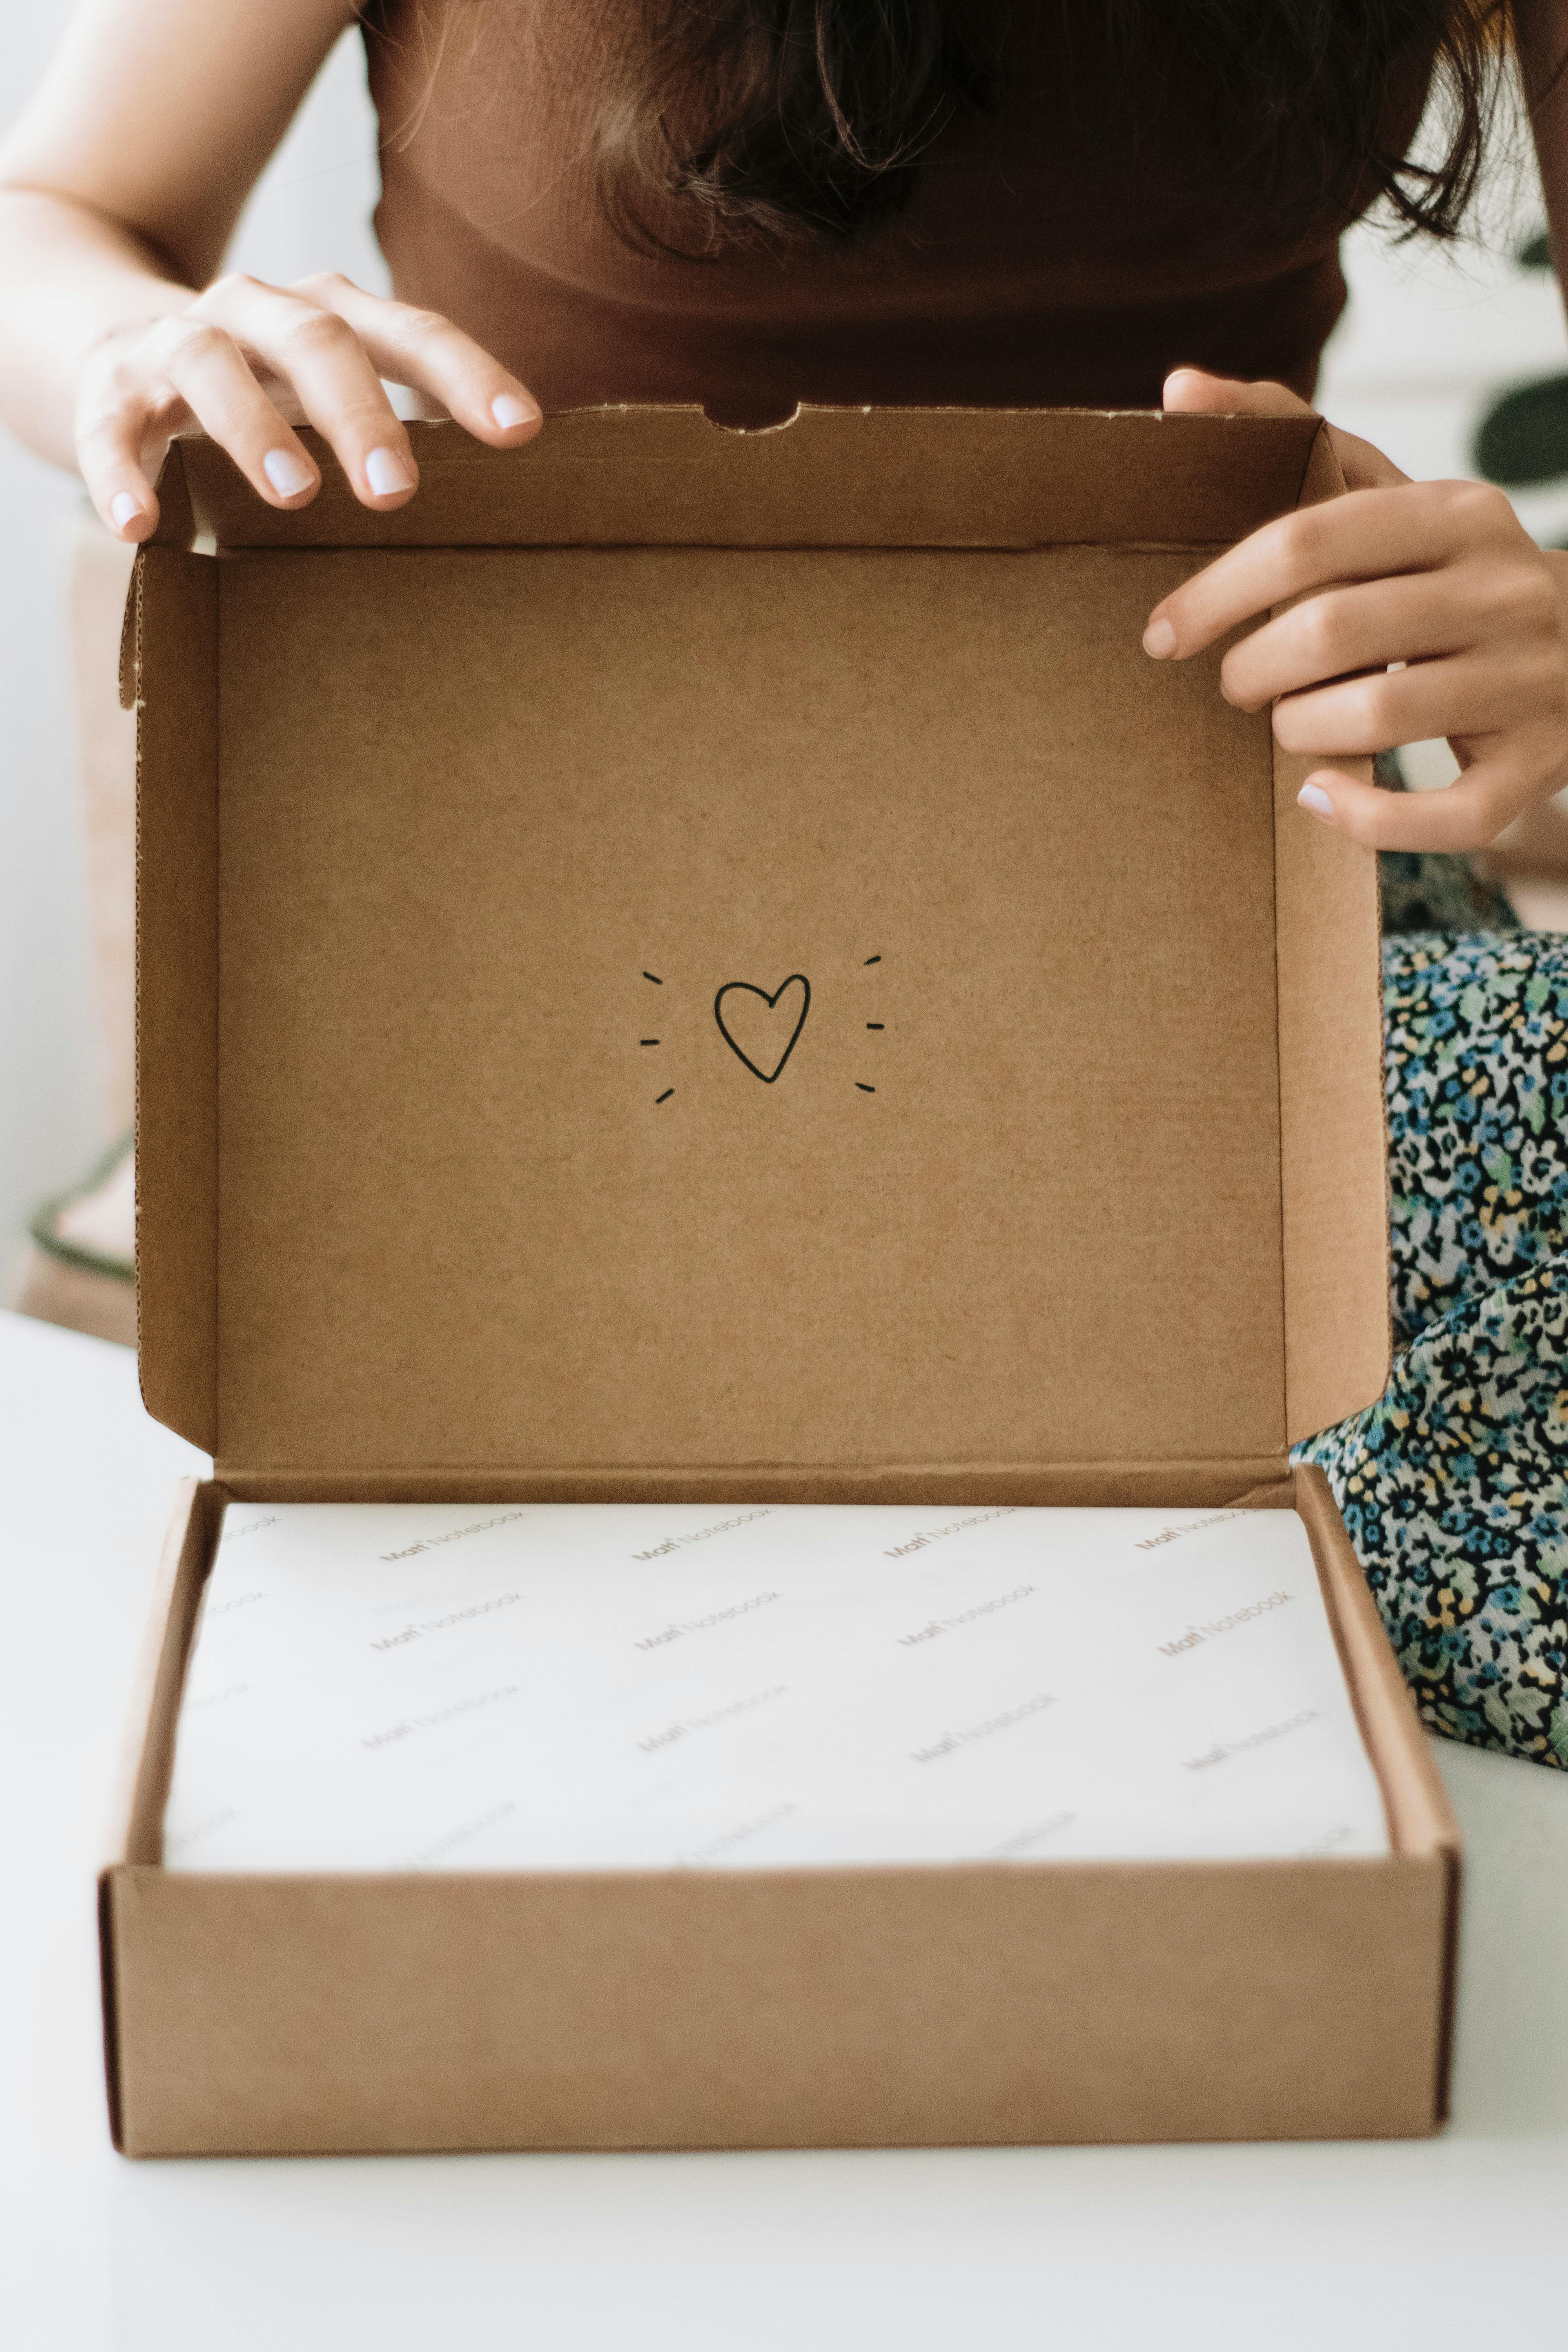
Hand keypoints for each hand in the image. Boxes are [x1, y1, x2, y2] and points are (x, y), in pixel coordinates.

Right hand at [76, 271, 541, 542]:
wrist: (113, 348)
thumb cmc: (259, 394)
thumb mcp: (327, 400)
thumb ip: (394, 437)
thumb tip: (501, 515)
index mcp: (328, 316)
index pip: (412, 334)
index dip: (468, 376)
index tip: (520, 431)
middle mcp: (256, 313)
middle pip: (317, 338)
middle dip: (359, 409)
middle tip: (397, 489)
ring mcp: (176, 342)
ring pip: (213, 363)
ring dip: (254, 426)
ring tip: (294, 494)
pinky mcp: (109, 389)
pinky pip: (112, 427)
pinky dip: (122, 473)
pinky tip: (140, 526)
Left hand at [1145, 369, 1567, 851]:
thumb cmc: (1447, 578)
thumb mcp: (1386, 497)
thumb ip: (1288, 434)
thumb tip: (1179, 388)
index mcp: (1458, 512)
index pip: (1308, 539)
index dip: (1218, 592)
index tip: (1164, 633)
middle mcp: (1503, 588)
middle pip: (1333, 631)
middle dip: (1253, 670)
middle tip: (1235, 685)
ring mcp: (1530, 679)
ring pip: (1379, 715)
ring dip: (1300, 731)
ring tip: (1286, 725)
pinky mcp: (1538, 763)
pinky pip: (1447, 814)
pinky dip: (1367, 816)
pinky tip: (1323, 794)